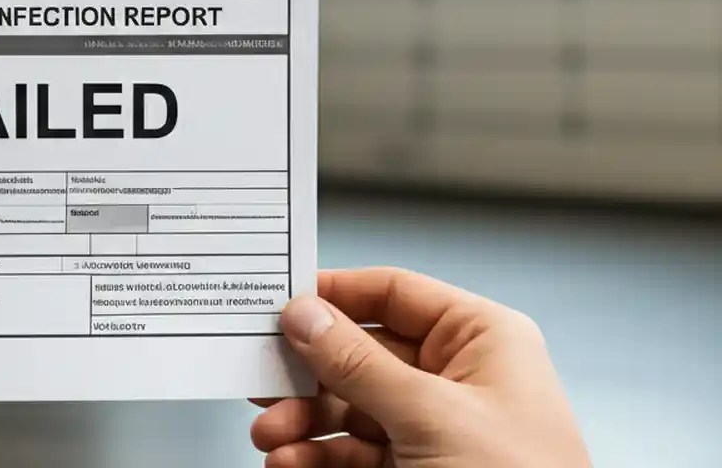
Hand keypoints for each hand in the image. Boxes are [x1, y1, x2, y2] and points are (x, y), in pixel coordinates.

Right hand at [251, 268, 589, 467]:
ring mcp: (437, 428)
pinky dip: (318, 456)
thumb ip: (360, 364)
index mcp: (482, 340)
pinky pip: (356, 451)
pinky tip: (290, 462)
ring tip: (271, 438)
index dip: (334, 295)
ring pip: (351, 407)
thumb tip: (306, 316)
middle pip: (361, 353)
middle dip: (308, 376)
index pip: (394, 294)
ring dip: (304, 422)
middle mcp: (459, 378)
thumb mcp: (432, 416)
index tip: (278, 307)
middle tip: (262, 383)